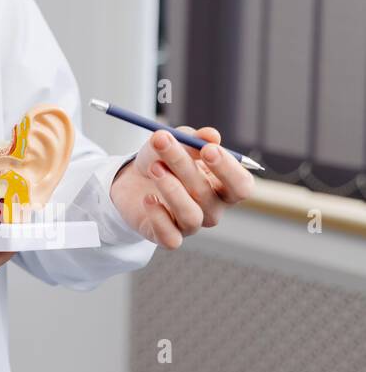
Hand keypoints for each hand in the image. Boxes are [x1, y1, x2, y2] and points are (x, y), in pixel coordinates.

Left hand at [110, 126, 254, 248]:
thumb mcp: (174, 142)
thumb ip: (192, 139)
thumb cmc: (162, 159)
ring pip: (191, 215)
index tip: (208, 149)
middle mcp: (212, 208)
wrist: (130, 180)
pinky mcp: (168, 236)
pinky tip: (148, 198)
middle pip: (209, 195)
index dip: (228, 169)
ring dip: (171, 189)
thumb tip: (211, 135)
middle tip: (164, 143)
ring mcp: (191, 224)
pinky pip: (170, 236)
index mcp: (223, 185)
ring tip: (153, 167)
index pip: (241, 185)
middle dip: (185, 166)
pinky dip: (158, 216)